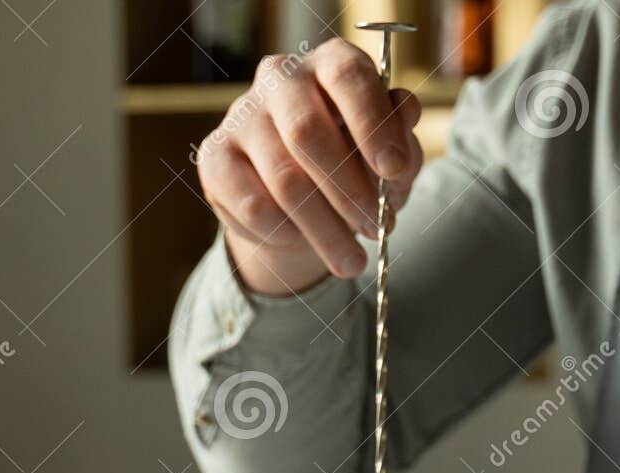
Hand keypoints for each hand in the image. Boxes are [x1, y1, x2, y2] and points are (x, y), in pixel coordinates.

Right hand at [194, 38, 422, 294]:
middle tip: (375, 228)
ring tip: (353, 260)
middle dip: (349, 189)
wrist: (302, 208)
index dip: (372, 122)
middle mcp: (280, 78)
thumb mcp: (391, 160)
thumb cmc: (356, 170)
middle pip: (306, 130)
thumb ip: (401, 141)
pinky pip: (253, 205)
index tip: (393, 169)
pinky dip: (286, 232)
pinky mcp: (215, 157)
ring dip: (326, 228)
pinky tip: (303, 240)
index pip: (346, 74)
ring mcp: (242, 115)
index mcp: (329, 66)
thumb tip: (405, 114)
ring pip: (284, 178)